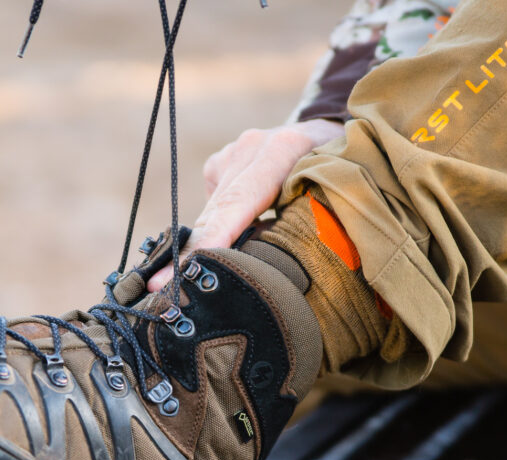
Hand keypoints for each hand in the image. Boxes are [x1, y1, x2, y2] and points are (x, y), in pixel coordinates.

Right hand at [148, 118, 344, 291]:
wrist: (336, 125)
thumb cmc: (348, 166)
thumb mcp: (343, 190)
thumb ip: (313, 219)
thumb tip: (279, 271)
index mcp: (283, 150)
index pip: (239, 202)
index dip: (213, 237)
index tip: (188, 265)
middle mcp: (251, 146)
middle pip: (216, 210)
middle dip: (187, 252)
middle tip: (159, 287)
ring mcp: (233, 152)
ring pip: (213, 211)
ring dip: (203, 246)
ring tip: (176, 280)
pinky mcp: (222, 162)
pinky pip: (216, 203)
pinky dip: (222, 227)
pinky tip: (237, 235)